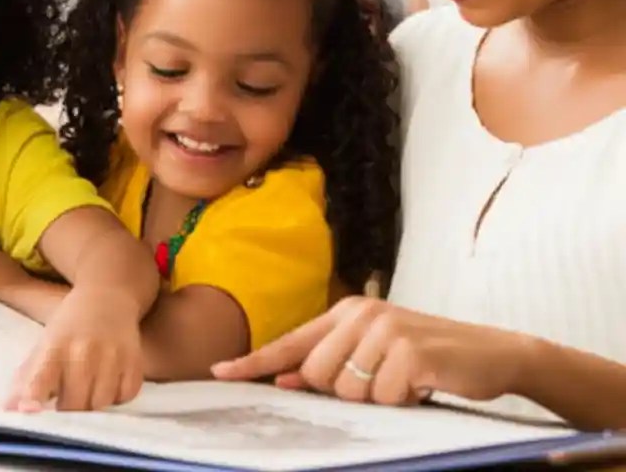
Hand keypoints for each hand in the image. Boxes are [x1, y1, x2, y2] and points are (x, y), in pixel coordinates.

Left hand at [8, 287, 144, 411]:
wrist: (108, 297)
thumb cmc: (69, 328)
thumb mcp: (44, 346)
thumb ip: (26, 380)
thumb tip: (7, 411)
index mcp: (54, 347)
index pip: (41, 377)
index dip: (34, 396)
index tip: (29, 411)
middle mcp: (83, 352)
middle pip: (75, 403)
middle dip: (68, 411)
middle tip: (65, 404)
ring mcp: (112, 357)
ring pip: (101, 405)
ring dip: (93, 406)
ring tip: (88, 391)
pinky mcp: (134, 363)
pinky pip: (125, 398)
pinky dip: (116, 398)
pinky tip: (109, 382)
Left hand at [212, 297, 528, 406]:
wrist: (494, 353)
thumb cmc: (428, 358)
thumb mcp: (375, 353)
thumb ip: (330, 361)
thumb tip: (285, 379)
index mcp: (347, 312)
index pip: (291, 342)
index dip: (255, 362)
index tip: (219, 372)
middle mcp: (361, 314)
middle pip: (316, 375)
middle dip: (345, 390)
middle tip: (382, 380)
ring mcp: (385, 330)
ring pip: (346, 389)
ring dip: (377, 397)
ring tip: (404, 380)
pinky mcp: (409, 351)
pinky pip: (382, 396)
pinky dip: (402, 400)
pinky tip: (422, 384)